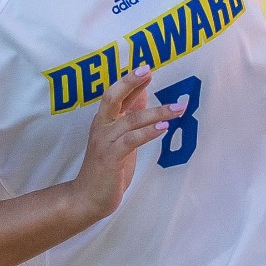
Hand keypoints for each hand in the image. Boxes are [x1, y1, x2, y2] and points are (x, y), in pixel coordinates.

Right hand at [66, 67, 184, 223]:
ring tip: (178, 107)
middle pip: (113, 97)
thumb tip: (143, 96)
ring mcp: (105, 142)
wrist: (87, 197)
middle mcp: (102, 128)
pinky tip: (164, 127)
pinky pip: (131, 140)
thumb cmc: (105, 169)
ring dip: (156, 112)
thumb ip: (129, 118)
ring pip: (130, 120)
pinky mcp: (110, 158)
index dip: (131, 81)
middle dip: (130, 82)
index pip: (117, 95)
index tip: (148, 68)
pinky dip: (148, 132)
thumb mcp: (120, 140)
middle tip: (148, 70)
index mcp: (104, 122)